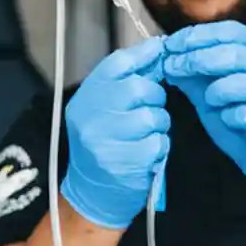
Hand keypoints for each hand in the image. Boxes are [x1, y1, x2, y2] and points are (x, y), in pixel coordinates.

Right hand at [61, 37, 170, 229]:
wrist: (92, 194)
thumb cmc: (104, 145)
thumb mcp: (102, 110)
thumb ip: (123, 83)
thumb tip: (156, 52)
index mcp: (85, 98)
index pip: (116, 63)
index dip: (144, 54)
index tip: (160, 52)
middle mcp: (90, 116)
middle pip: (138, 88)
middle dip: (154, 97)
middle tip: (151, 109)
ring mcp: (105, 140)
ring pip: (152, 116)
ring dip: (159, 125)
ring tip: (147, 135)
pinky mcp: (125, 162)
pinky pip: (158, 142)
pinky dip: (159, 147)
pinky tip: (147, 154)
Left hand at [163, 21, 245, 210]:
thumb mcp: (217, 96)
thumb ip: (197, 77)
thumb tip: (168, 59)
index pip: (231, 31)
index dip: (199, 35)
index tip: (171, 44)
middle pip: (233, 52)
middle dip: (196, 59)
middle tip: (172, 68)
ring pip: (237, 82)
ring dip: (215, 93)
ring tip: (214, 104)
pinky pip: (244, 114)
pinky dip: (230, 119)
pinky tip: (233, 123)